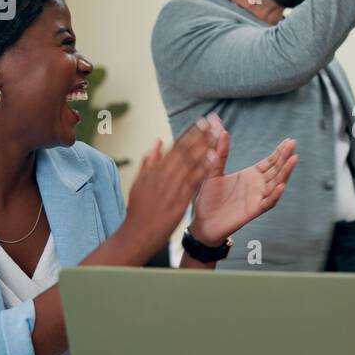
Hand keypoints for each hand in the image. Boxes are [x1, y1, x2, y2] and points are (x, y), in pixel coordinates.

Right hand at [122, 119, 218, 260]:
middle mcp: (163, 176)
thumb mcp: (139, 182)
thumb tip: (159, 141)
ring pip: (190, 163)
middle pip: (184, 151)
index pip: (176, 147)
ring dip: (204, 147)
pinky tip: (213, 158)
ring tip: (216, 135)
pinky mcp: (179, 201)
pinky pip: (193, 181)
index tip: (201, 121)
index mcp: (155, 170)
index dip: (190, 133)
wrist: (138, 233)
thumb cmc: (139, 209)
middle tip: (213, 122)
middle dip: (199, 136)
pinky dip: (203, 168)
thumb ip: (150, 161)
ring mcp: (171, 188)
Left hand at [191, 114, 298, 246]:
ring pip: (276, 184)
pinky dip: (275, 195)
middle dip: (285, 157)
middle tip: (294, 144)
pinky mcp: (253, 211)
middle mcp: (257, 186)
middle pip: (276, 170)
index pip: (270, 162)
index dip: (279, 152)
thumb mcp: (213, 172)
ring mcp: (257, 198)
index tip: (288, 141)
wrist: (203, 222)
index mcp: (250, 176)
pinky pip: (268, 202)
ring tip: (293, 159)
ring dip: (285, 173)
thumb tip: (224, 132)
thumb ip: (221, 153)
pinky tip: (281, 185)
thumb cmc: (209, 199)